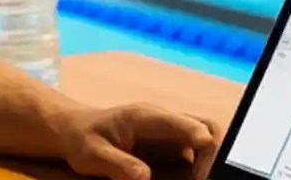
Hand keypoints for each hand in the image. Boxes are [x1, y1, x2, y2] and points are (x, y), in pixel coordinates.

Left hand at [55, 102, 220, 179]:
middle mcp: (165, 121)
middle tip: (201, 178)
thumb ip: (118, 165)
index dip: (199, 138)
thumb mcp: (92, 155)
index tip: (205, 154)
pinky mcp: (171, 146)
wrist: (77, 131)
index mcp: (146, 117)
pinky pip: (195, 157)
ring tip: (195, 177)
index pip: (183, 123)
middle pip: (208, 129)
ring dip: (206, 165)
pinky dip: (197, 169)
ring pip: (206, 144)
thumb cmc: (82, 140)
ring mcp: (170, 133)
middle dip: (213, 155)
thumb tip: (145, 177)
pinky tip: (183, 176)